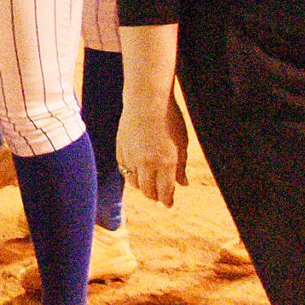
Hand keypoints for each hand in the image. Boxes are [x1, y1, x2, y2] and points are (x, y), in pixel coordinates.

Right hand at [117, 88, 188, 206]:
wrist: (146, 100)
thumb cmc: (169, 119)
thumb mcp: (182, 143)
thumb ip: (181, 166)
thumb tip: (184, 183)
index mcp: (166, 163)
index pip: (165, 191)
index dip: (167, 200)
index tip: (169, 204)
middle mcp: (147, 163)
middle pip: (148, 191)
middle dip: (154, 196)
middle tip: (159, 197)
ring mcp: (132, 157)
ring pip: (134, 182)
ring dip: (142, 186)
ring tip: (148, 185)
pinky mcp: (120, 149)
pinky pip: (124, 169)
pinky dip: (130, 174)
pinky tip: (136, 172)